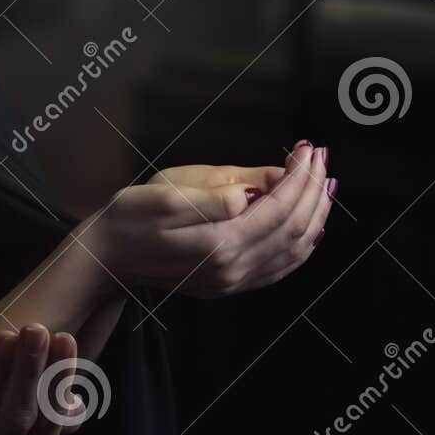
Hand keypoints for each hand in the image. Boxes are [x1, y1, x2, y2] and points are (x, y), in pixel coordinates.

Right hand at [86, 140, 332, 297]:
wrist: (109, 254)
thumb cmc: (133, 215)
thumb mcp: (169, 193)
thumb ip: (218, 193)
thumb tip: (263, 186)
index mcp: (219, 243)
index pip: (279, 208)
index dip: (300, 176)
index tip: (308, 149)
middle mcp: (232, 268)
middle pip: (293, 229)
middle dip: (313, 190)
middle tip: (321, 158)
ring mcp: (233, 281)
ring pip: (294, 251)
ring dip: (315, 215)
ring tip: (325, 184)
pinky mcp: (231, 284)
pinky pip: (281, 268)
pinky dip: (303, 244)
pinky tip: (310, 225)